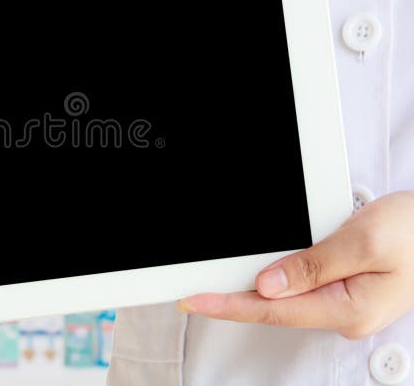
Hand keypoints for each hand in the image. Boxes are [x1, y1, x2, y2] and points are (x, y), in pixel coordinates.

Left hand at [178, 191, 413, 339]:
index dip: (228, 305)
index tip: (194, 300)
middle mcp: (345, 314)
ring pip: (288, 298)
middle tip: (196, 288)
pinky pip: (304, 288)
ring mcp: (346, 304)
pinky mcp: (348, 292)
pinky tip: (264, 272)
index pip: (273, 311)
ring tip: (222, 278)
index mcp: (349, 309)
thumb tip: (267, 286)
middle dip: (234, 297)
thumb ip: (312, 265)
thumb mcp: (363, 242)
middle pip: (275, 307)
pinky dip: (279, 278)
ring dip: (256, 287)